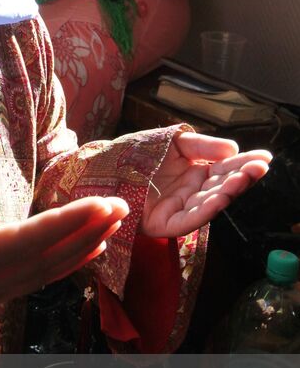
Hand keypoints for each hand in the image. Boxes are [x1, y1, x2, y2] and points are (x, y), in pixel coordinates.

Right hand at [0, 187, 128, 322]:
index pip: (29, 242)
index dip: (68, 223)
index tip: (101, 204)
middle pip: (49, 256)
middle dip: (88, 230)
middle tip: (124, 205)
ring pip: (49, 269)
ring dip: (85, 244)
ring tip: (115, 220)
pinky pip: (39, 277)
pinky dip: (68, 261)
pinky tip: (89, 248)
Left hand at [140, 131, 271, 237]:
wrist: (103, 168)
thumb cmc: (138, 154)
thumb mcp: (175, 142)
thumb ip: (203, 146)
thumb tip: (234, 149)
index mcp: (196, 173)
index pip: (226, 169)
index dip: (245, 164)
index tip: (264, 158)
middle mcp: (192, 192)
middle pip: (222, 187)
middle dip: (242, 177)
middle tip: (260, 167)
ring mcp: (180, 209)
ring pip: (210, 203)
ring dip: (228, 192)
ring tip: (243, 178)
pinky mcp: (166, 224)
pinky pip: (190, 219)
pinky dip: (206, 210)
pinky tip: (220, 198)